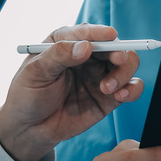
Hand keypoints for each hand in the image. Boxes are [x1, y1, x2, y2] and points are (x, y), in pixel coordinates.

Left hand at [0, 24, 144, 160]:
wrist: (30, 129)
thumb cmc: (28, 95)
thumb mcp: (35, 72)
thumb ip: (59, 56)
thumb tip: (86, 47)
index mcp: (66, 42)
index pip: (87, 32)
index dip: (100, 32)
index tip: (110, 36)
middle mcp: (87, 55)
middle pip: (114, 45)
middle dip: (119, 52)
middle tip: (117, 62)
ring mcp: (100, 75)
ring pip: (127, 64)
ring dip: (124, 72)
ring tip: (107, 88)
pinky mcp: (110, 96)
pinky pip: (131, 88)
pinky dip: (133, 89)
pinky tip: (121, 96)